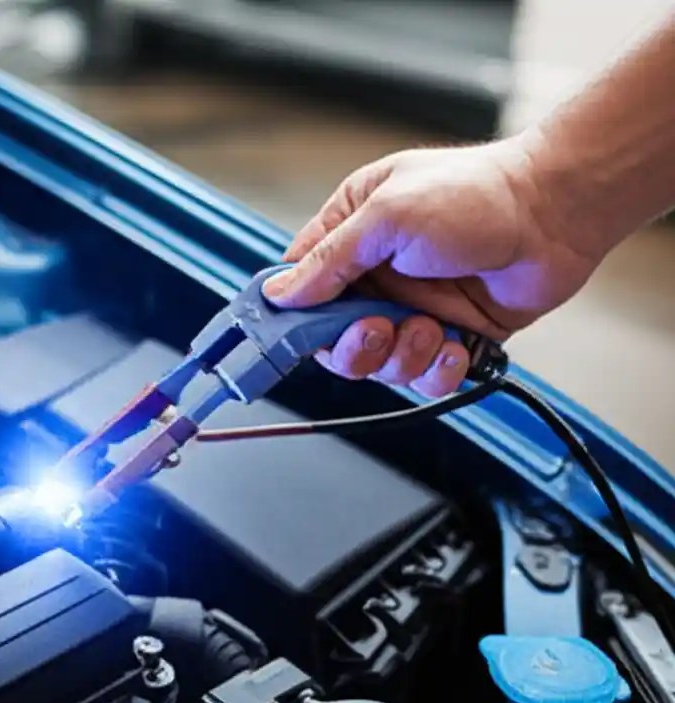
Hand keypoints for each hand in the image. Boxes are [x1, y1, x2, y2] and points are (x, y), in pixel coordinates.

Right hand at [264, 134, 605, 396]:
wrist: (556, 214)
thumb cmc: (475, 195)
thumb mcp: (386, 216)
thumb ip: (328, 260)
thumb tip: (279, 294)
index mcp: (352, 231)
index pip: (299, 284)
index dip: (290, 315)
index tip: (287, 339)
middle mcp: (378, 273)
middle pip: (332, 336)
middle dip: (352, 345)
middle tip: (376, 331)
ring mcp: (415, 306)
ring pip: (379, 362)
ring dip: (402, 355)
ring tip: (431, 329)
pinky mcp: (453, 335)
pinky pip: (425, 374)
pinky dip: (437, 371)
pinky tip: (455, 348)